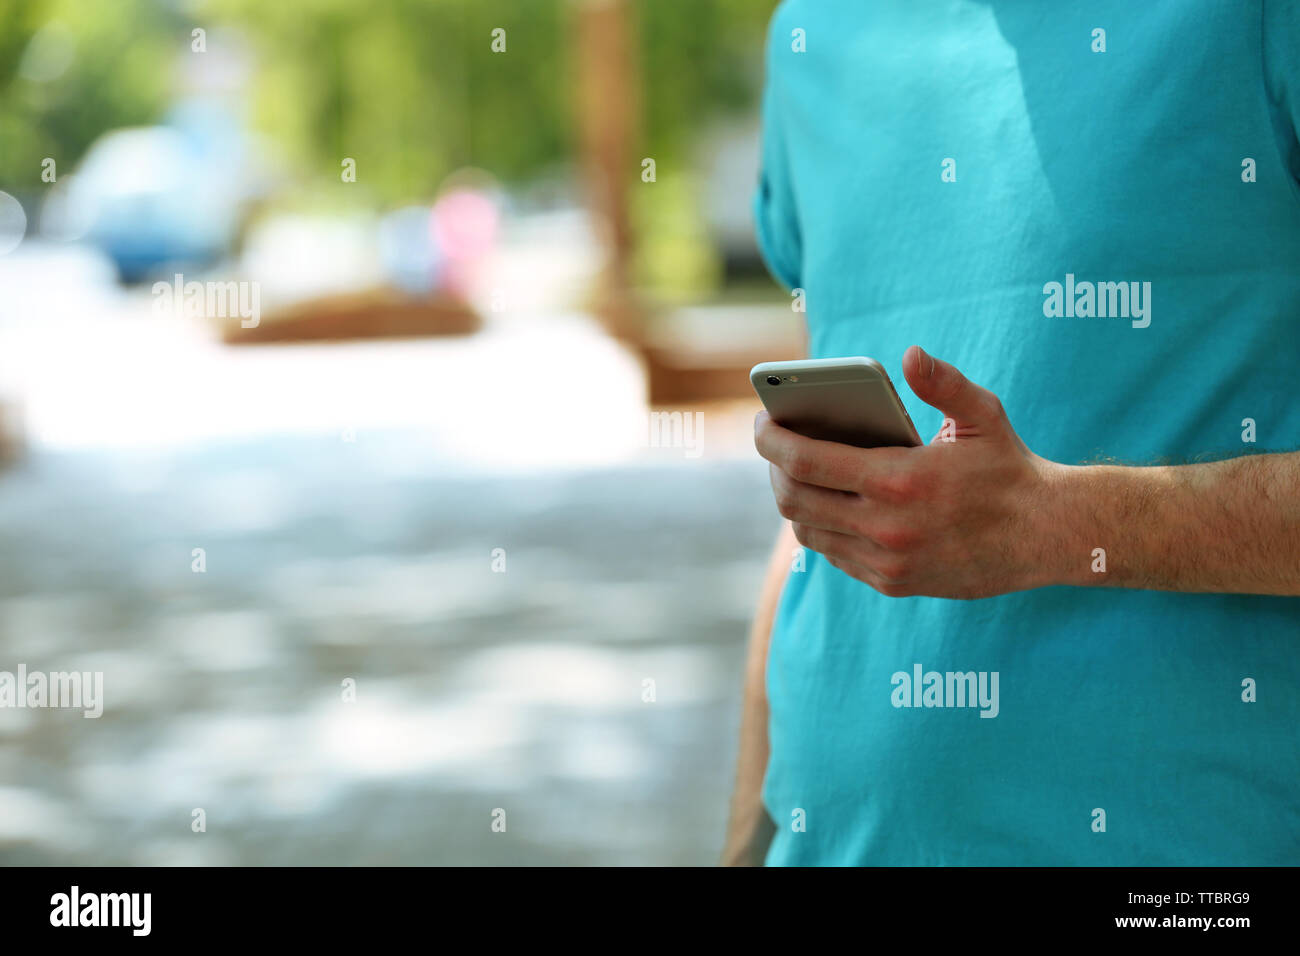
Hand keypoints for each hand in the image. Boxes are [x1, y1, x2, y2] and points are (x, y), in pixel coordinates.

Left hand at [754, 346, 1066, 598]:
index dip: (771, 441)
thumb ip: (943, 382)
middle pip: (794, 501)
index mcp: (899, 480)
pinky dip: (821, 528)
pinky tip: (827, 504)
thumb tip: (908, 355)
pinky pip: (836, 555)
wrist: (1048, 538)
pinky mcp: (893, 582)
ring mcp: (887, 561)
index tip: (760, 422)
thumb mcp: (984, 414)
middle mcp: (886, 527)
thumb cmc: (1011, 469)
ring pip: (809, 533)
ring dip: (794, 502)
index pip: (805, 462)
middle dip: (774, 469)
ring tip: (796, 473)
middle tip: (774, 446)